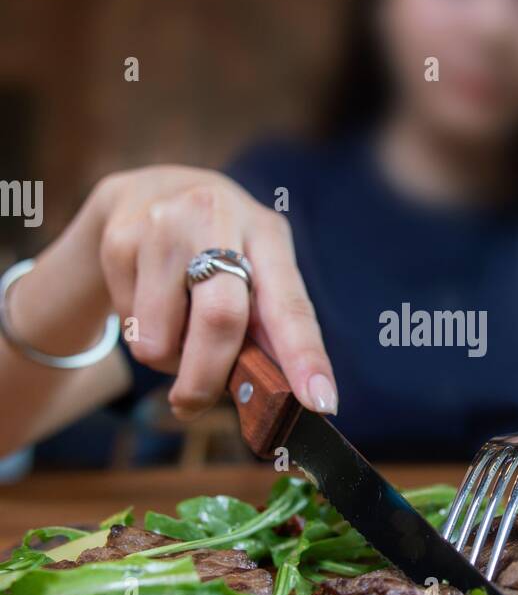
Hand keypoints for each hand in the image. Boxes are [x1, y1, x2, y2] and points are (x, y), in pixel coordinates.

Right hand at [89, 167, 335, 420]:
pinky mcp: (119, 242)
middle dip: (206, 379)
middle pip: (220, 321)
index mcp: (266, 234)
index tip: (321, 401)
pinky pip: (131, 327)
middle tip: (191, 404)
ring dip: (168, 358)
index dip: (306, 356)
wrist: (148, 190)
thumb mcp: (252, 267)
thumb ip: (264, 325)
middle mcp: (218, 218)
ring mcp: (164, 226)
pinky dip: (142, 336)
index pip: (291, 304)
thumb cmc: (217, 248)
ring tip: (175, 327)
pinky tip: (149, 302)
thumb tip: (275, 397)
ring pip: (160, 338)